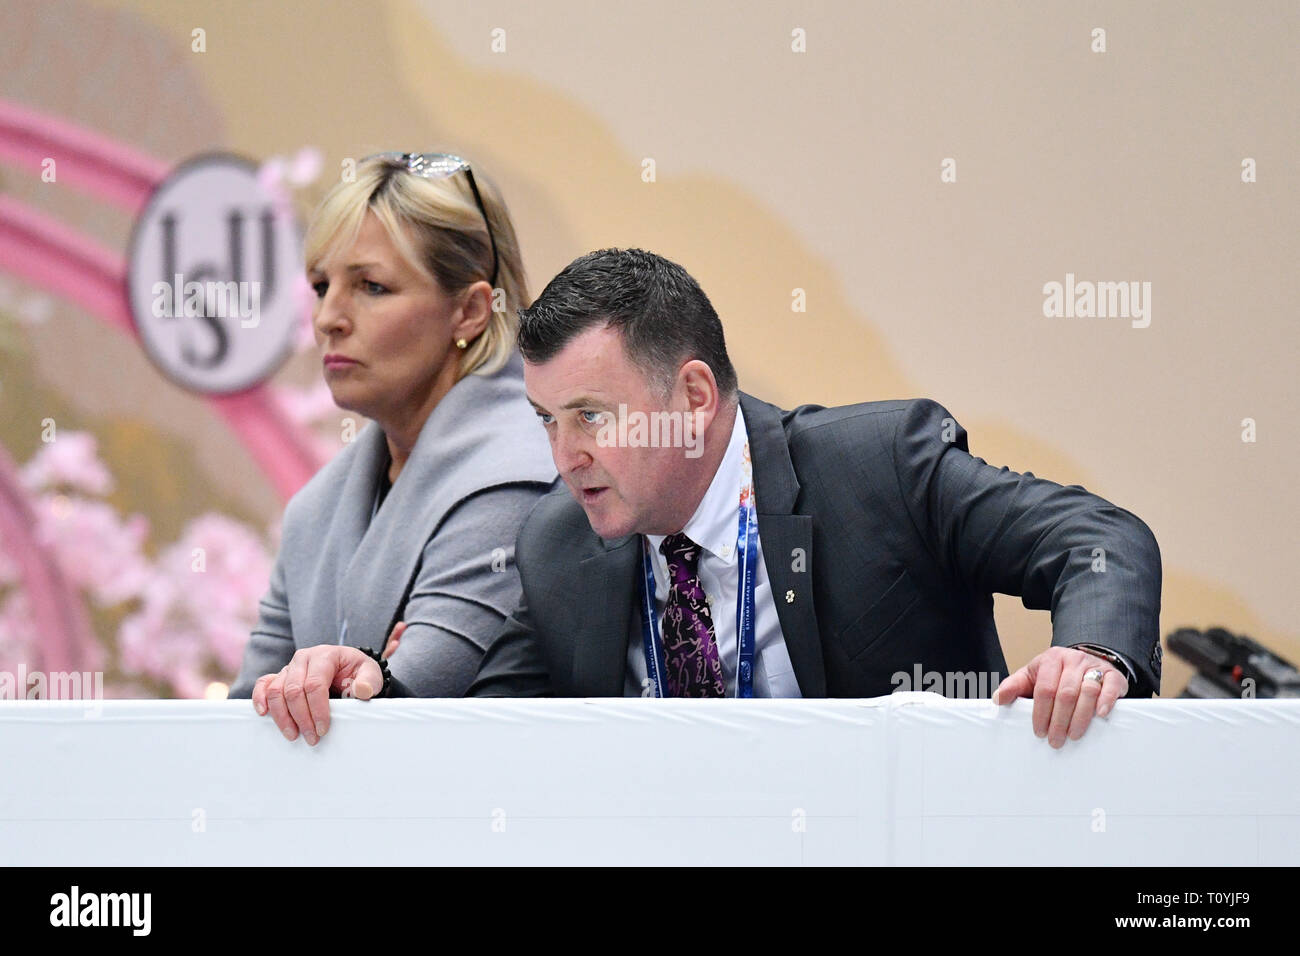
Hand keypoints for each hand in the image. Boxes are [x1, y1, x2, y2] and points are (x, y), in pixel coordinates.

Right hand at [251, 621, 407, 744]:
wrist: (348, 668)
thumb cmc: (357, 672)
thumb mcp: (370, 674)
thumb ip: (369, 681)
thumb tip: (361, 691)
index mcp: (325, 655)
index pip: (315, 684)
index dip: (317, 709)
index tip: (323, 729)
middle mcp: (304, 659)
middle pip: (293, 690)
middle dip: (301, 718)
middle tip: (311, 738)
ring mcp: (290, 667)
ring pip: (276, 691)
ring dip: (282, 716)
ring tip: (293, 735)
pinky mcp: (280, 676)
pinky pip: (264, 684)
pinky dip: (260, 698)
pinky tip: (264, 714)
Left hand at [993, 645, 1127, 747]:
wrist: (1085, 663)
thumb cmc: (1055, 675)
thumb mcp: (1032, 676)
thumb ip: (1014, 686)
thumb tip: (997, 699)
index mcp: (1051, 659)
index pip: (1044, 688)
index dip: (1041, 713)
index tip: (1039, 732)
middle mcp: (1073, 660)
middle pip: (1065, 693)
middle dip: (1059, 721)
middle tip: (1055, 741)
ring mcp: (1094, 667)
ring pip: (1087, 691)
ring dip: (1080, 717)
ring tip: (1073, 735)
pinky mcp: (1113, 675)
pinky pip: (1110, 687)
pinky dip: (1106, 701)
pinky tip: (1100, 716)